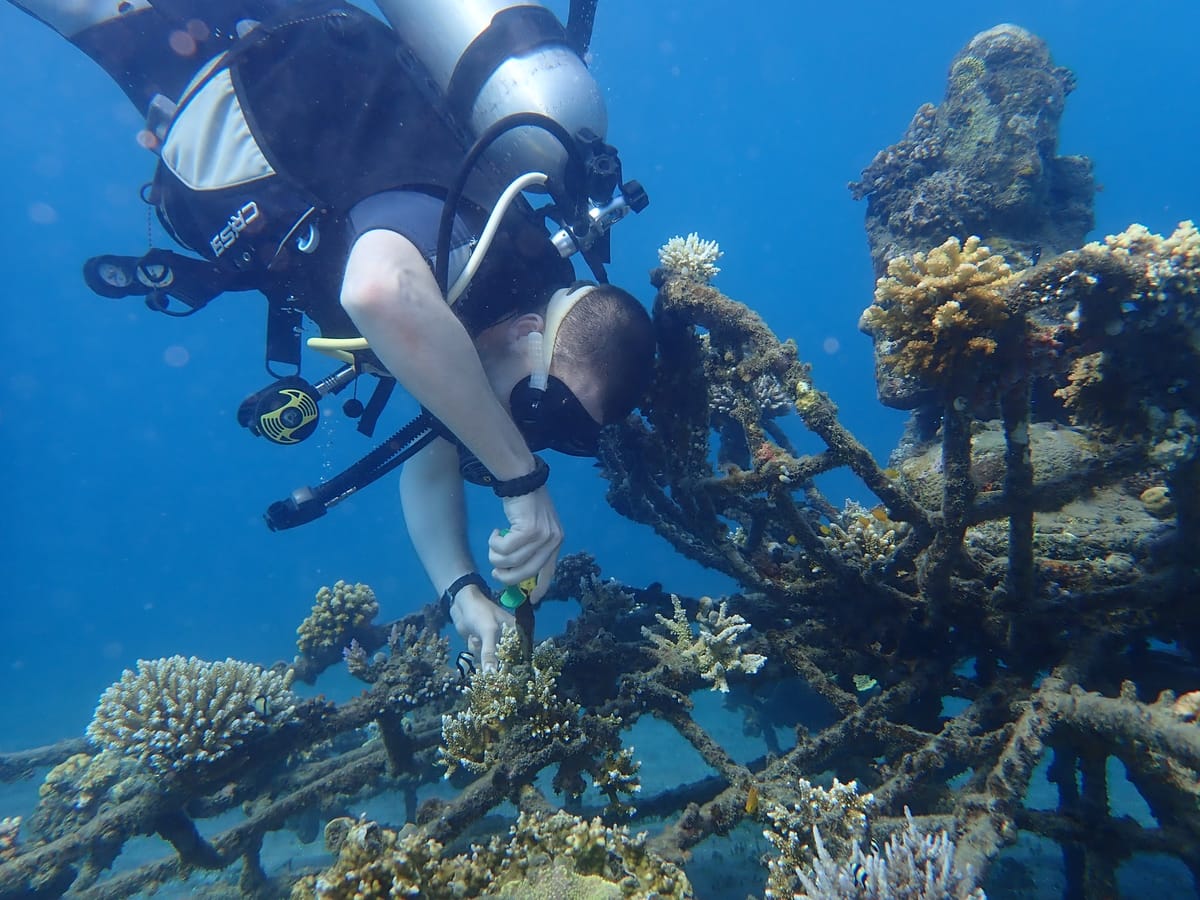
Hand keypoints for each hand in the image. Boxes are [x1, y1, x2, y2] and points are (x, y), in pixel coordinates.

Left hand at [449, 587, 513, 671]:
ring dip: (481, 654)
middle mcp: (507, 639)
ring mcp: (493, 642)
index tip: (510, 678)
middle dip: (496, 664)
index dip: (516, 666)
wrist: (461, 603)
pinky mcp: (482, 645)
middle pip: (506, 660)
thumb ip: (490, 653)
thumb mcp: (488, 631)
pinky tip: (472, 638)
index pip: (520, 653)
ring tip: (477, 638)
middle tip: (489, 668)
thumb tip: (491, 674)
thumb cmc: (480, 611)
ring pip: (491, 659)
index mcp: (515, 633)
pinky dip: (475, 650)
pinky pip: (480, 656)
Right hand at [488, 487, 561, 602]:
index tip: (531, 600)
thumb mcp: (535, 527)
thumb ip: (532, 548)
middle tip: (495, 572)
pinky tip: (494, 534)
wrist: (521, 479)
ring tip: (492, 547)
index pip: (549, 571)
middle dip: (508, 577)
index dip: (541, 588)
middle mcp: (553, 540)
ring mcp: (542, 535)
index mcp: (556, 541)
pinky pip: (505, 548)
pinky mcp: (529, 529)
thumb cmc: (525, 504)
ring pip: (513, 561)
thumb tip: (518, 572)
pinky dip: (495, 545)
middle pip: (528, 572)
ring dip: (496, 557)